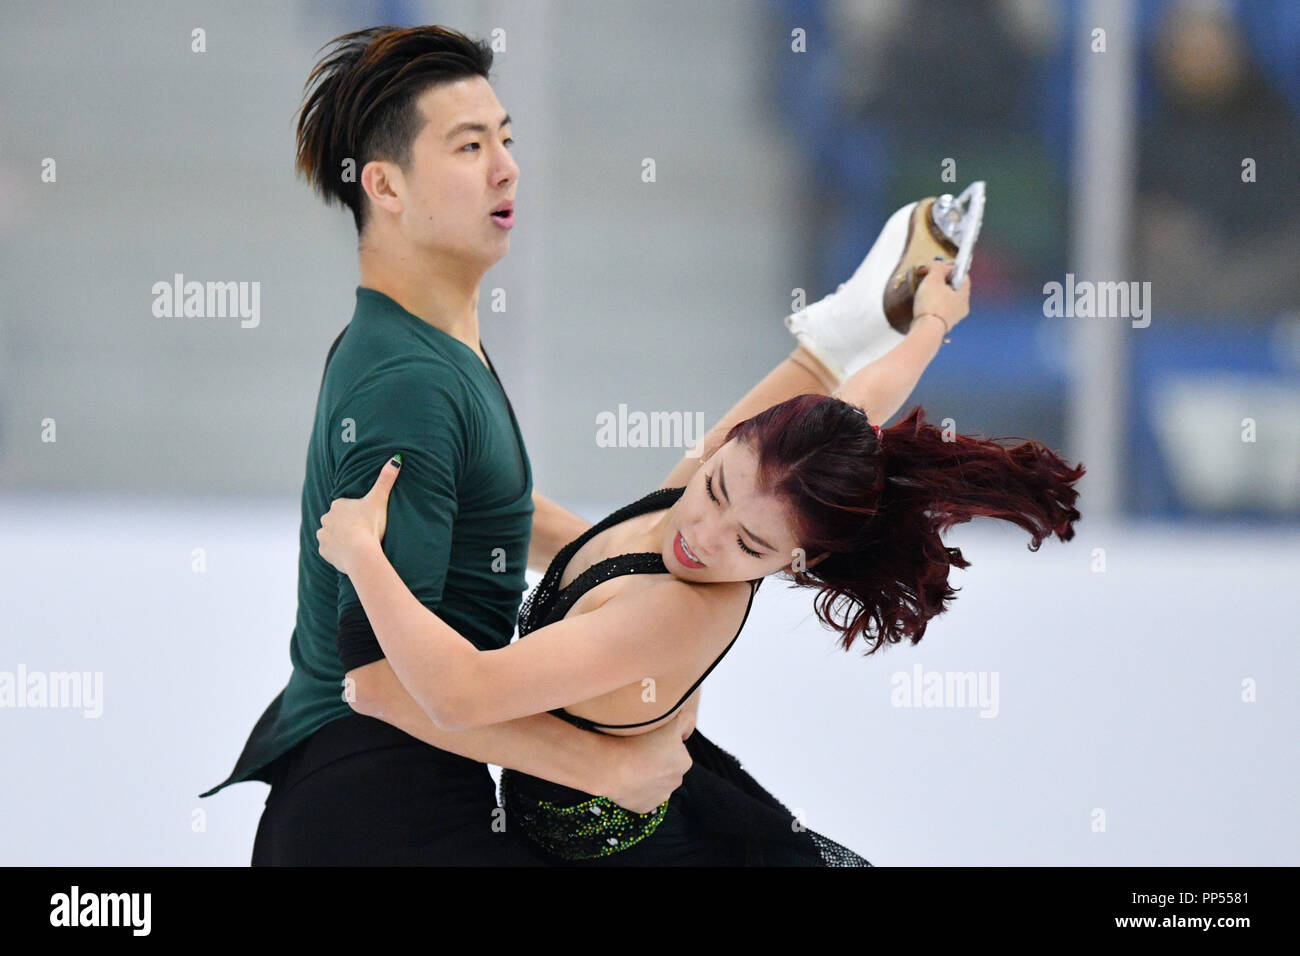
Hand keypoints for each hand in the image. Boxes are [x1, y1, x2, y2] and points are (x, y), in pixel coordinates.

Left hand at [316, 455, 402, 575]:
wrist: (361, 553)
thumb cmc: (370, 525)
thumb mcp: (379, 500)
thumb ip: (386, 479)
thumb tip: (396, 458)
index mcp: (338, 505)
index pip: (345, 507)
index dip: (356, 513)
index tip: (367, 520)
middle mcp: (326, 518)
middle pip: (337, 520)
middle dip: (346, 525)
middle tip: (363, 532)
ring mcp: (323, 535)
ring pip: (331, 534)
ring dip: (340, 538)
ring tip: (355, 544)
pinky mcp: (324, 551)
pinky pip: (329, 550)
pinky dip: (337, 552)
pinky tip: (348, 554)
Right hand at [601, 711, 693, 813]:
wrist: (611, 766)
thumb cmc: (639, 740)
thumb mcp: (671, 720)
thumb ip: (686, 721)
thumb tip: (687, 731)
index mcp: (684, 761)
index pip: (676, 747)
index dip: (663, 740)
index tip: (649, 738)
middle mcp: (676, 781)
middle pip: (666, 766)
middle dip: (656, 759)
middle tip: (638, 749)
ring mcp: (659, 796)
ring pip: (655, 781)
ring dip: (647, 774)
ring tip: (630, 763)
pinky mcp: (644, 807)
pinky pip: (642, 795)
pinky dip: (636, 788)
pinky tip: (626, 778)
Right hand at [912, 259, 970, 332]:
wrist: (926, 330)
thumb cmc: (932, 306)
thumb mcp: (933, 279)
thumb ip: (937, 268)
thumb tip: (938, 263)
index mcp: (964, 295)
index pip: (963, 276)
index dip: (951, 269)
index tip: (939, 268)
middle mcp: (961, 308)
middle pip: (954, 289)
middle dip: (941, 282)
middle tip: (930, 279)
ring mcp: (952, 318)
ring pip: (946, 300)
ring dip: (936, 294)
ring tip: (925, 292)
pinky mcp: (942, 326)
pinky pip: (939, 311)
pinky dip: (932, 306)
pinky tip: (924, 305)